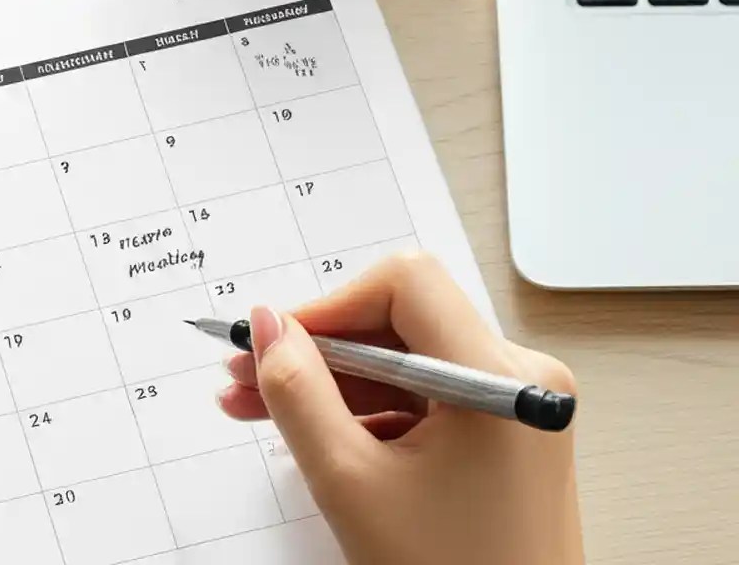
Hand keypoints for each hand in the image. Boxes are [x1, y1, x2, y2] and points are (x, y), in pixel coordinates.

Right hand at [218, 253, 583, 564]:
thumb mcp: (351, 482)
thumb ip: (299, 394)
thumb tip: (268, 327)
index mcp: (500, 377)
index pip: (407, 284)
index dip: (331, 305)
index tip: (276, 341)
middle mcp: (519, 379)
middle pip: (400, 324)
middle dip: (317, 349)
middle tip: (248, 372)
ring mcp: (513, 408)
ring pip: (403, 364)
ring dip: (330, 383)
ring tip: (256, 405)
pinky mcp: (500, 435)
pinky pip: (421, 400)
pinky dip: (364, 413)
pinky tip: (308, 432)